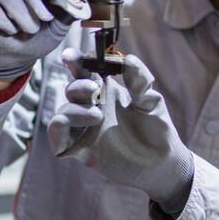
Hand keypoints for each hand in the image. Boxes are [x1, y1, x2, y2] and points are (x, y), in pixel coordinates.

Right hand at [47, 48, 195, 210]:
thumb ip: (140, 81)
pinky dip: (57, 130)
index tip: (70, 56)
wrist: (162, 163)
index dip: (75, 61)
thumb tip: (130, 59)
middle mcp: (92, 107)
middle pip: (73, 89)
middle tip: (95, 90)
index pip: (85, 71)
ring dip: (74, 110)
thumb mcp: (151, 102)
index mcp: (107, 91)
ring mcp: (84, 128)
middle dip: (79, 86)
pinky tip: (65, 125)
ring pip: (63, 112)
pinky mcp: (80, 149)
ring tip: (98, 115)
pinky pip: (58, 138)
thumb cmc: (158, 130)